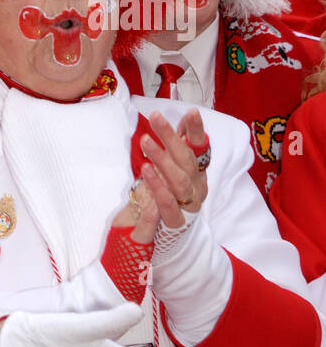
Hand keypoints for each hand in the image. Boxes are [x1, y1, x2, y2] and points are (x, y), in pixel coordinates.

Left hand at [140, 109, 209, 229]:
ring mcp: (189, 204)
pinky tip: (146, 172)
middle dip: (171, 137)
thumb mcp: (176, 165)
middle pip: (186, 159)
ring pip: (179, 181)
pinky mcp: (177, 223)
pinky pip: (169, 205)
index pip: (200, 146)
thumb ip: (182, 140)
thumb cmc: (172, 192)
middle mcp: (198, 185)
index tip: (191, 111)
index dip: (196, 130)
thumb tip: (189, 114)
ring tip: (146, 142)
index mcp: (198, 170)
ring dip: (163, 160)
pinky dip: (158, 188)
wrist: (173, 234)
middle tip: (155, 118)